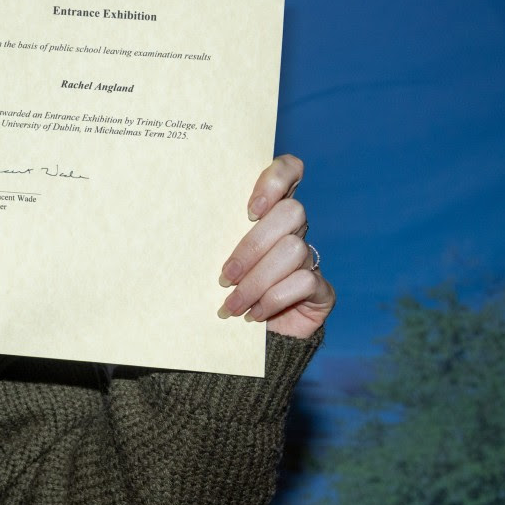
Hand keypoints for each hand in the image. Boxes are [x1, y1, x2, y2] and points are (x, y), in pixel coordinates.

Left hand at [219, 154, 332, 338]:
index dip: (275, 179)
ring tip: (232, 304)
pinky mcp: (320, 288)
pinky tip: (253, 314)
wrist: (260, 334)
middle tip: (224, 277)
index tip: (250, 209)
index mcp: (268, 212)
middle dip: (252, 247)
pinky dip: (273, 299)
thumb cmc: (230, 287)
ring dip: (257, 280)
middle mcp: (294, 229)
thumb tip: (184, 231)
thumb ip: (215, 237)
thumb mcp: (218, 256)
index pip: (289, 170)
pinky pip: (304, 281)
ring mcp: (310, 257)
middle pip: (291, 212)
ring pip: (293, 249)